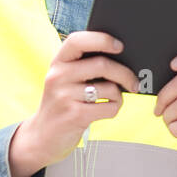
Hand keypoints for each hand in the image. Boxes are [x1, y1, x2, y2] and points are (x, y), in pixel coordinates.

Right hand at [9, 31, 138, 176]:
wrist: (42, 136)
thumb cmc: (63, 103)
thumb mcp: (66, 80)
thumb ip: (84, 65)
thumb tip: (122, 57)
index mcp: (58, 62)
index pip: (78, 40)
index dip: (102, 39)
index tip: (120, 46)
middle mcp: (58, 76)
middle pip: (102, 64)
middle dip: (125, 74)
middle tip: (133, 82)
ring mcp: (64, 96)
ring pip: (109, 88)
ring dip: (119, 95)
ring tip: (113, 100)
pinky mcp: (74, 115)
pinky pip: (109, 107)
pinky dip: (114, 109)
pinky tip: (106, 110)